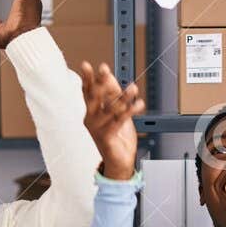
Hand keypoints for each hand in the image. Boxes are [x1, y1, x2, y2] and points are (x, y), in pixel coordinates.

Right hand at [80, 61, 142, 181]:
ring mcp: (97, 128)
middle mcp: (90, 119)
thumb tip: (109, 76)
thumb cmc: (116, 135)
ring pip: (110, 108)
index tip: (86, 66)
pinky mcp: (106, 137)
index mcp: (91, 111)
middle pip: (94, 97)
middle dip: (99, 82)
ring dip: (123, 97)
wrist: (119, 160)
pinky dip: (130, 111)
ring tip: (133, 88)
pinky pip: (119, 120)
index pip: (87, 92)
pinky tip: (139, 104)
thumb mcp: (115, 110)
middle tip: (104, 69)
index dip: (87, 79)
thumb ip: (112, 94)